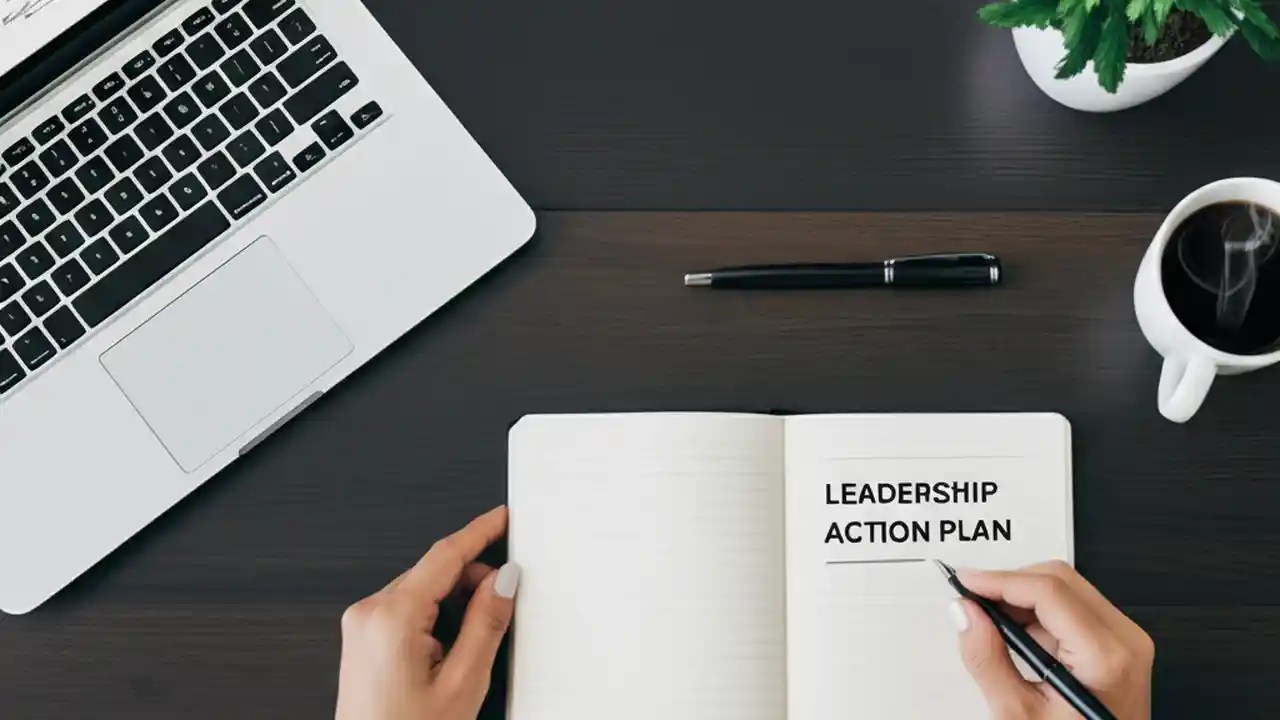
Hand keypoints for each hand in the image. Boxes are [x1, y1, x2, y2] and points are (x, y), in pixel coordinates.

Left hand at [335, 506, 520, 719]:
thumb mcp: (463, 683)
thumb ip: (486, 623)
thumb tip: (503, 580)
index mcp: (392, 617)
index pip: (444, 555)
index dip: (479, 532)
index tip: (502, 517)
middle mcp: (369, 613)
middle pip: (433, 571)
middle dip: (472, 577)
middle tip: (505, 598)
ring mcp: (361, 625)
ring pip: (420, 588)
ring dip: (453, 599)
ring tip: (472, 642)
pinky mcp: (362, 637)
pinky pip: (405, 607)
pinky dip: (433, 613)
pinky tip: (450, 644)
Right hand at [950, 561, 1153, 719]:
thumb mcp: (1019, 715)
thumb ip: (988, 660)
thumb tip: (966, 614)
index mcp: (1105, 658)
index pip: (1047, 592)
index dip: (1000, 581)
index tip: (966, 582)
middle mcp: (1125, 641)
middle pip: (1059, 580)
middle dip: (1009, 584)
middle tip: (973, 601)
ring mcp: (1126, 640)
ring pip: (1066, 588)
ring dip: (1022, 598)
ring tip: (992, 624)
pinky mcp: (1119, 643)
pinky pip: (1074, 606)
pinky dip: (1038, 613)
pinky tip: (1017, 636)